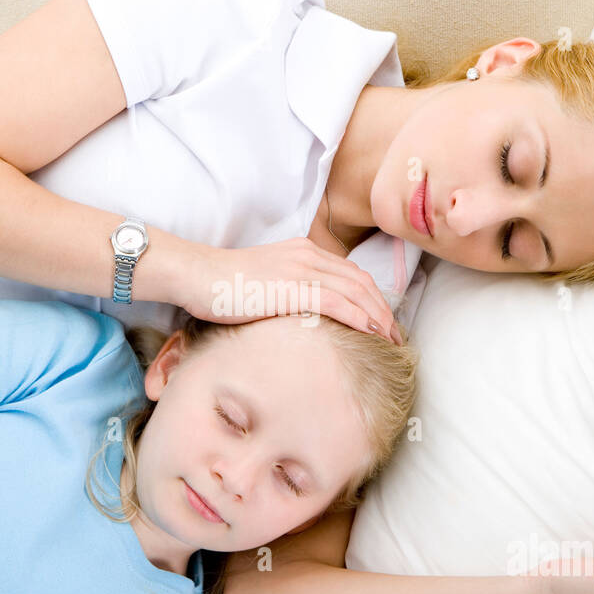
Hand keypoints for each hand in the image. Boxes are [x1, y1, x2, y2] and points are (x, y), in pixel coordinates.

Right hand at [178, 238, 403, 344]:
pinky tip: (373, 333)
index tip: (382, 321)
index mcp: (303, 252)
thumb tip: (297, 317)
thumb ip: (286, 291)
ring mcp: (301, 270)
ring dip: (378, 317)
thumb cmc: (221, 286)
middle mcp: (308, 256)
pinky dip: (360, 318)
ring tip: (392, 340)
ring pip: (355, 292)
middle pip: (360, 281)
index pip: (350, 273)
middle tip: (396, 336)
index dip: (371, 297)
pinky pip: (338, 303)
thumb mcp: (262, 283)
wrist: (196, 275)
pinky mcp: (292, 288)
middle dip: (383, 309)